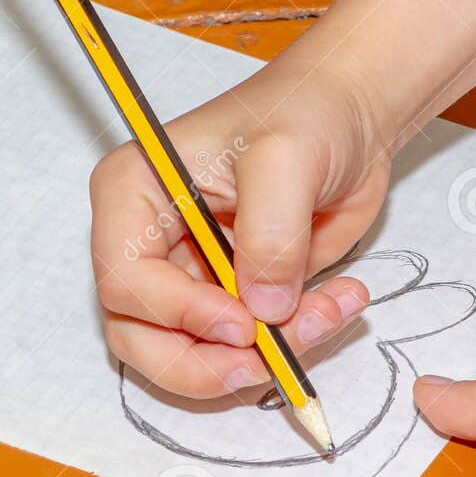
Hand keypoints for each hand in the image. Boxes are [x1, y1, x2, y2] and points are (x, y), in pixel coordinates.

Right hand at [90, 54, 391, 396]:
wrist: (351, 118)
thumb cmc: (306, 112)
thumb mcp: (287, 157)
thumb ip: (271, 233)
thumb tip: (265, 309)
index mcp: (134, 194)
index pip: (124, 283)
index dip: (179, 315)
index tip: (244, 322)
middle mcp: (149, 242)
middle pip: (142, 338)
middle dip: (205, 364)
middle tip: (266, 362)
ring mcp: (191, 276)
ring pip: (197, 355)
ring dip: (263, 357)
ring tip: (328, 313)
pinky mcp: (233, 298)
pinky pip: (248, 348)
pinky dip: (294, 343)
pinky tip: (337, 304)